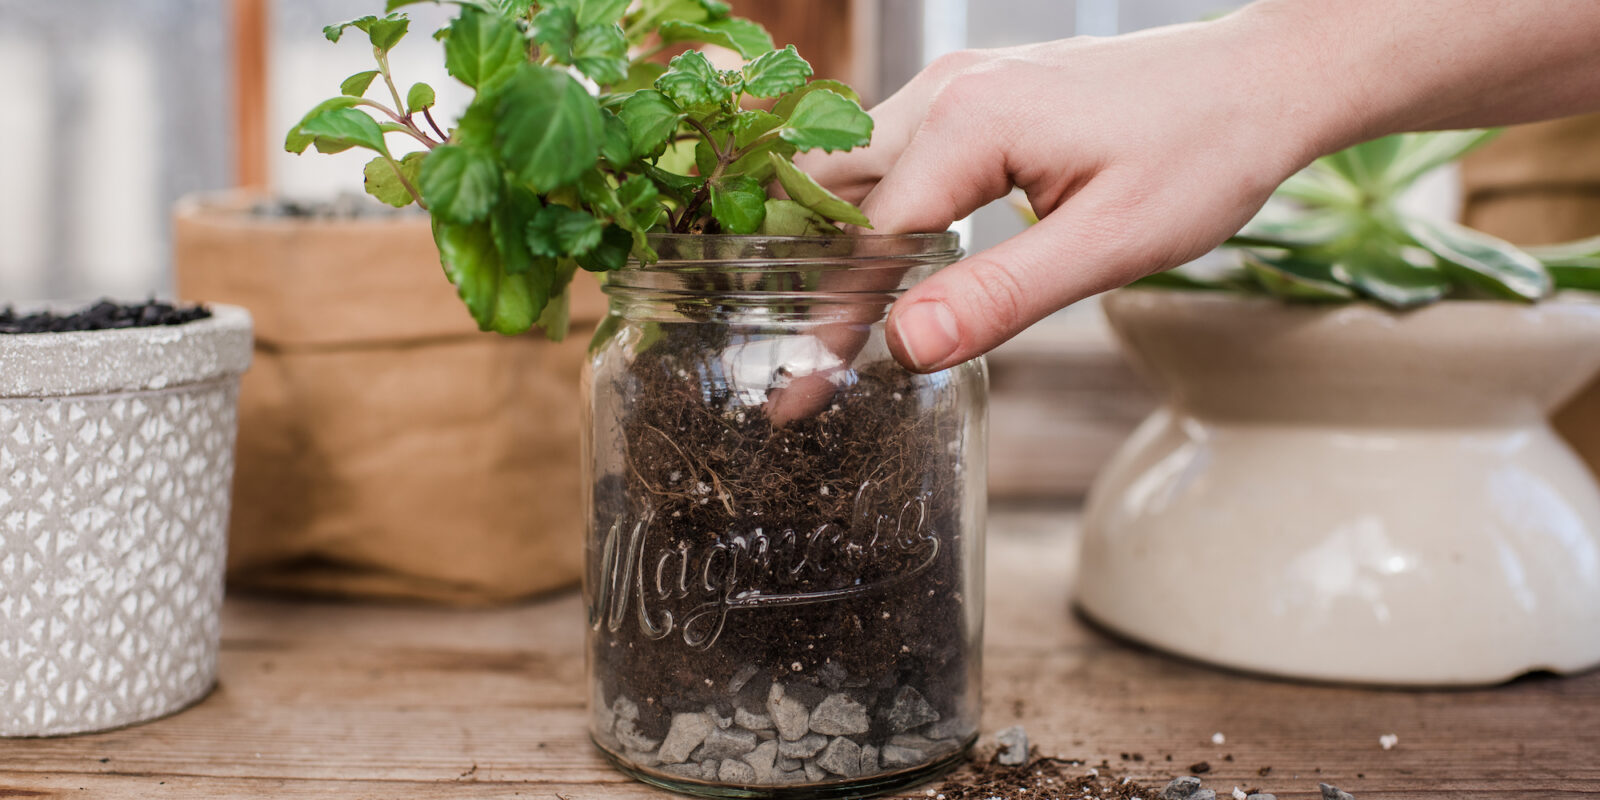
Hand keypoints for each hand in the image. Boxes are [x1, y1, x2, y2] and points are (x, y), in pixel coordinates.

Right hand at [801, 6, 1339, 371]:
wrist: (1260, 82)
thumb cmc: (1203, 154)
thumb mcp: (1111, 243)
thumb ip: (1002, 294)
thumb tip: (905, 346)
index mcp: (968, 122)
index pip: (865, 240)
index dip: (830, 323)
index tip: (800, 395)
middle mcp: (945, 89)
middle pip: (829, 186)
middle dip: (801, 273)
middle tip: (789, 361)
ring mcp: (956, 84)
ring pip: (854, 167)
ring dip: (831, 241)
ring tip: (817, 323)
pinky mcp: (975, 95)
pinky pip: (896, 155)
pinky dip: (873, 213)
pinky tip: (881, 267)